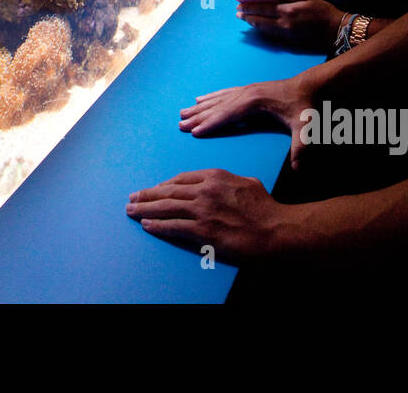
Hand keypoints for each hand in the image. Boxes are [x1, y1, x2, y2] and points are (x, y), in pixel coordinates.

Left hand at [127, 169, 298, 261]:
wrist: (276, 229)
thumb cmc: (266, 208)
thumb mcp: (246, 183)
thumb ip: (227, 181)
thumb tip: (219, 184)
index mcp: (214, 176)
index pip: (180, 179)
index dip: (163, 185)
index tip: (153, 189)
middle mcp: (205, 190)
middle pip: (168, 191)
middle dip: (147, 195)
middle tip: (132, 197)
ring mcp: (203, 210)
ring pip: (166, 207)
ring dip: (145, 209)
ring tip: (131, 210)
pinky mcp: (203, 230)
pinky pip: (173, 226)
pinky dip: (157, 225)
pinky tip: (146, 225)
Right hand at [180, 76, 315, 167]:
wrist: (310, 85)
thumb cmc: (306, 107)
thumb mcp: (306, 128)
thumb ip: (302, 148)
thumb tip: (298, 169)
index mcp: (255, 102)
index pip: (228, 115)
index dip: (211, 124)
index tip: (195, 133)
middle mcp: (246, 93)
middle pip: (217, 107)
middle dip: (198, 117)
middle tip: (180, 126)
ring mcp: (246, 89)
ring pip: (217, 99)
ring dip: (199, 107)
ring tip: (182, 113)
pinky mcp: (248, 89)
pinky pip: (223, 94)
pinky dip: (209, 97)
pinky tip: (199, 99)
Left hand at [237, 0, 343, 50]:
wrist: (335, 30)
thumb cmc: (323, 10)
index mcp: (288, 11)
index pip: (263, 8)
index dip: (250, 7)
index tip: (239, 5)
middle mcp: (285, 24)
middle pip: (261, 20)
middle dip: (248, 16)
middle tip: (238, 14)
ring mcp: (287, 34)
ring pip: (265, 29)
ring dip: (254, 24)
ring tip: (245, 20)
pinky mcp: (290, 40)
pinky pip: (272, 34)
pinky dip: (263, 30)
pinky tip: (259, 27)